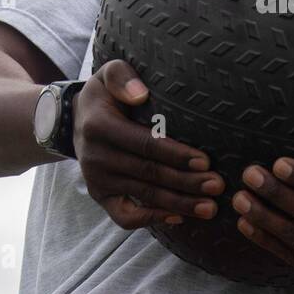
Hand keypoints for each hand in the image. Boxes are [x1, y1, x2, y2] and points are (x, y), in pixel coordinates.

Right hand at [74, 59, 222, 228]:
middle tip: (217, 186)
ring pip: (143, 196)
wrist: (76, 120)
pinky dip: (150, 220)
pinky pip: (124, 216)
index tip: (205, 161)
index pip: (145, 144)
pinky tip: (178, 218)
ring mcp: (97, 180)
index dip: (176, 154)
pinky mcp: (100, 196)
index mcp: (100, 126)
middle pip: (149, 173)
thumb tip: (140, 95)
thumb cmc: (105, 95)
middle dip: (186, 183)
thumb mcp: (108, 74)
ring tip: (209, 208)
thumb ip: (122, 77)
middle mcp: (97, 156)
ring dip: (178, 204)